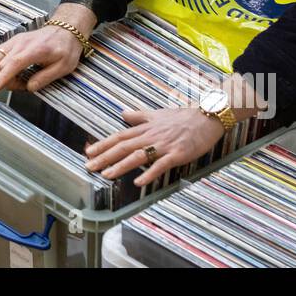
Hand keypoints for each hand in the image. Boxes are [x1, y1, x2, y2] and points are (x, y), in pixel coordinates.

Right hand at [0, 2, 95, 91]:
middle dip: (4, 79)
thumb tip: (30, 87)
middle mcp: (22, 43)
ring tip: (13, 78)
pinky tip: (7, 70)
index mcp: (35, 50)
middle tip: (19, 85)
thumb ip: (45, 78)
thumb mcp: (63, 67)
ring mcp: (16, 40)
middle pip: (1, 63)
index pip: (13, 64)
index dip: (3, 77)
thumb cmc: (66, 47)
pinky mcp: (13, 40)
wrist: (66, 30)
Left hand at [85, 106, 225, 188]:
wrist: (207, 117)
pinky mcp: (177, 154)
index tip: (88, 152)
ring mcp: (164, 145)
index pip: (119, 136)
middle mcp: (151, 136)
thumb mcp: (158, 114)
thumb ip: (139, 116)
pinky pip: (160, 165)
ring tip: (106, 175)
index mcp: (145, 128)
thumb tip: (123, 112)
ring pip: (138, 156)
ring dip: (121, 166)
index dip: (103, 144)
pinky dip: (149, 173)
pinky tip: (138, 183)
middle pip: (123, 147)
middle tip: (88, 167)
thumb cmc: (183, 117)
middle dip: (104, 157)